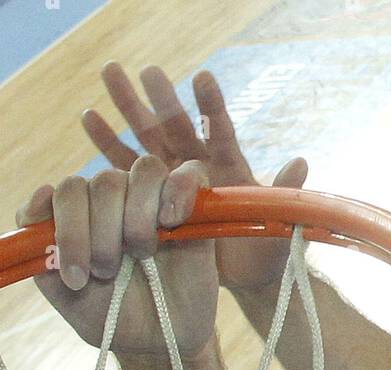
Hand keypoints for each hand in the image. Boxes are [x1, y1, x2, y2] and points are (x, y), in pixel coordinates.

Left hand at [15, 156, 217, 359]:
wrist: (164, 344)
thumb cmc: (117, 319)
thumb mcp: (70, 299)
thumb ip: (43, 255)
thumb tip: (42, 196)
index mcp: (85, 215)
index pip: (67, 192)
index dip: (67, 228)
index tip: (74, 275)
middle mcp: (118, 202)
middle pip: (103, 183)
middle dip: (100, 233)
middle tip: (107, 272)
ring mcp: (156, 202)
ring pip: (144, 172)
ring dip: (137, 216)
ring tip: (141, 254)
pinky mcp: (194, 210)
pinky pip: (190, 174)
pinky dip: (178, 191)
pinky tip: (171, 222)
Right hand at [82, 63, 307, 291]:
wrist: (245, 277)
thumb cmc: (266, 251)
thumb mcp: (280, 223)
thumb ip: (287, 192)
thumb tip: (301, 161)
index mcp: (230, 166)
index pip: (220, 130)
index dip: (212, 106)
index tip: (202, 78)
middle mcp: (198, 165)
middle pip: (177, 126)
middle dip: (161, 99)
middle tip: (146, 71)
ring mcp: (173, 179)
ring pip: (147, 139)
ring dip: (128, 108)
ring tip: (110, 73)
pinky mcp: (152, 199)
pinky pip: (126, 169)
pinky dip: (107, 144)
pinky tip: (89, 117)